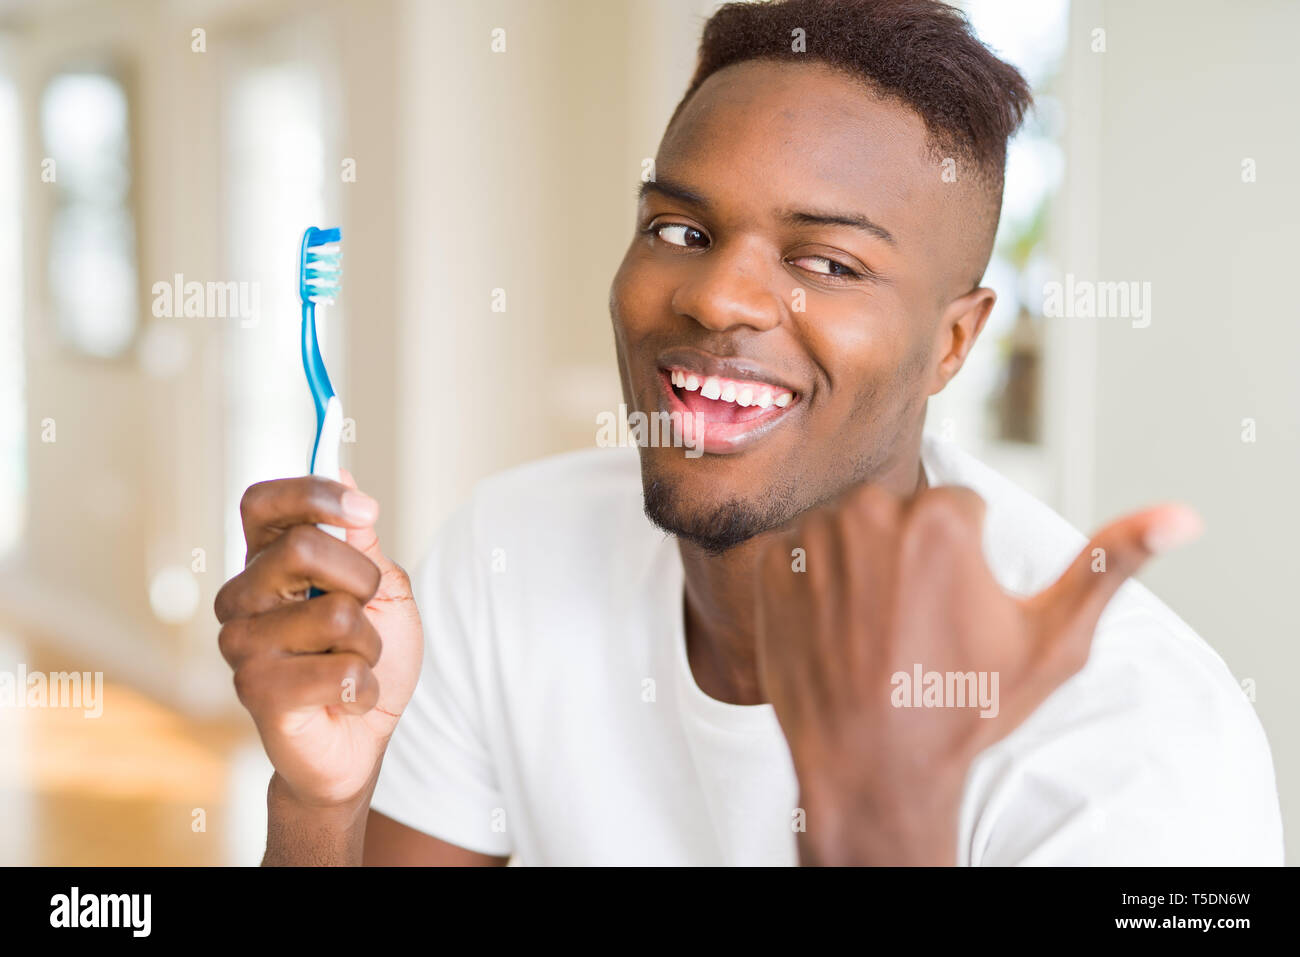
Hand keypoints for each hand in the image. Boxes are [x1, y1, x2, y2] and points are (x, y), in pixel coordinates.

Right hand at [214, 468, 422, 808]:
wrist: (360, 742)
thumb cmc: (368, 662)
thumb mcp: (384, 592)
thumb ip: (363, 541)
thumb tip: (344, 471)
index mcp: (266, 563)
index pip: (262, 502)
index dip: (313, 493)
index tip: (366, 510)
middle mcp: (242, 597)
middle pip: (302, 546)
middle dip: (363, 579)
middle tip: (367, 614)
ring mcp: (242, 645)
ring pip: (337, 614)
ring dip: (370, 644)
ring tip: (354, 665)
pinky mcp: (257, 691)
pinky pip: (344, 669)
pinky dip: (368, 686)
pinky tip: (349, 700)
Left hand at [753, 482, 1201, 864]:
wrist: (869, 770)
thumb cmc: (961, 710)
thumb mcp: (1049, 644)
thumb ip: (1107, 565)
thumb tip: (1181, 515)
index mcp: (941, 518)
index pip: (960, 512)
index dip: (963, 565)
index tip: (952, 615)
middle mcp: (870, 513)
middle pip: (902, 513)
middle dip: (910, 555)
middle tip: (911, 628)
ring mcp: (811, 538)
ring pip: (851, 527)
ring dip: (861, 562)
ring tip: (872, 630)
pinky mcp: (770, 564)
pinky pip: (802, 550)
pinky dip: (816, 580)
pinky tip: (832, 629)